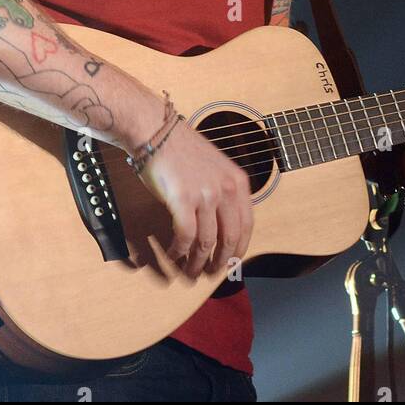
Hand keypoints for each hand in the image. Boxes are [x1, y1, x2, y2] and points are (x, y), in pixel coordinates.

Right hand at [133, 112, 253, 279]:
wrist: (157, 131)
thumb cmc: (181, 148)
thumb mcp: (215, 167)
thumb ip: (223, 191)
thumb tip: (222, 224)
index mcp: (238, 181)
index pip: (247, 225)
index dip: (239, 249)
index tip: (232, 261)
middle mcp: (226, 189)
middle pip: (230, 238)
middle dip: (221, 262)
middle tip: (211, 274)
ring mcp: (205, 194)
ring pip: (207, 242)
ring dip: (197, 262)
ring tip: (189, 272)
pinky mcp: (182, 199)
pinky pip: (185, 236)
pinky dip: (179, 250)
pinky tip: (173, 255)